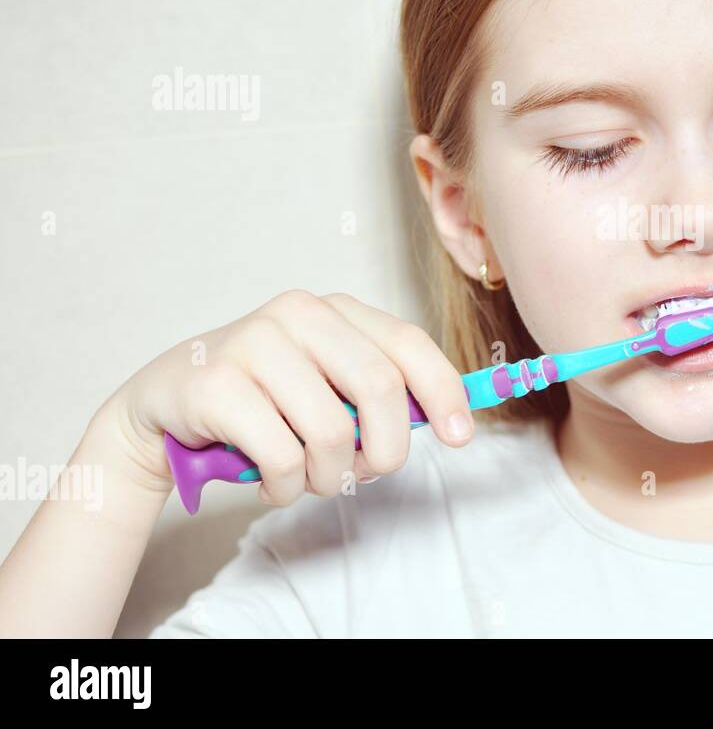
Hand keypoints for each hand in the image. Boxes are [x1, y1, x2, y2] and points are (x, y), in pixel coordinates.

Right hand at [102, 289, 473, 504]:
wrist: (164, 408)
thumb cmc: (262, 402)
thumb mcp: (325, 386)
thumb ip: (377, 395)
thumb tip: (445, 420)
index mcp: (334, 311)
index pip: (408, 343)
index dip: (443, 390)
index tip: (462, 435)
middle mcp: (298, 315)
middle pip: (380, 389)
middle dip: (386, 449)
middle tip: (368, 473)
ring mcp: (254, 344)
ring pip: (332, 433)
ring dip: (329, 477)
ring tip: (307, 477)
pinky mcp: (217, 384)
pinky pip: (283, 457)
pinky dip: (285, 487)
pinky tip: (271, 481)